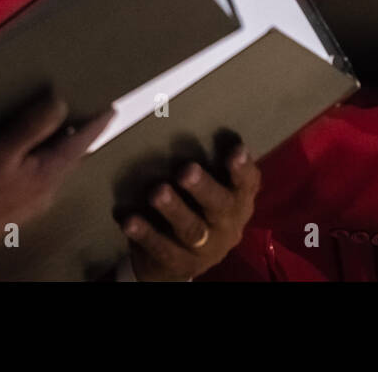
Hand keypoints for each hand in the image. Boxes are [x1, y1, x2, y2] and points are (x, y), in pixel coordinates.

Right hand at [0, 94, 112, 253]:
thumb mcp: (3, 149)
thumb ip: (34, 126)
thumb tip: (62, 103)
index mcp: (49, 173)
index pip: (81, 143)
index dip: (96, 124)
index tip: (111, 109)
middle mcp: (48, 190)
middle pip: (71, 157)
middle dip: (79, 135)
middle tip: (86, 113)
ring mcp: (34, 202)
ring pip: (56, 168)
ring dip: (60, 147)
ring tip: (58, 128)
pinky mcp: (18, 206)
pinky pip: (41, 177)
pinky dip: (43, 159)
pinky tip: (30, 154)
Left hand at [124, 142, 260, 281]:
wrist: (183, 258)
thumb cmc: (198, 205)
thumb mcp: (212, 186)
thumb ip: (209, 161)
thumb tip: (186, 113)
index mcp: (239, 199)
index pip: (247, 182)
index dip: (242, 168)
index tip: (235, 150)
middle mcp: (227, 224)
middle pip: (220, 205)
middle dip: (203, 188)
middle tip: (186, 170)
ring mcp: (205, 248)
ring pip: (192, 229)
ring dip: (174, 210)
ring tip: (157, 192)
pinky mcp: (180, 263)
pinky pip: (163, 250)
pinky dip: (146, 234)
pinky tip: (129, 220)